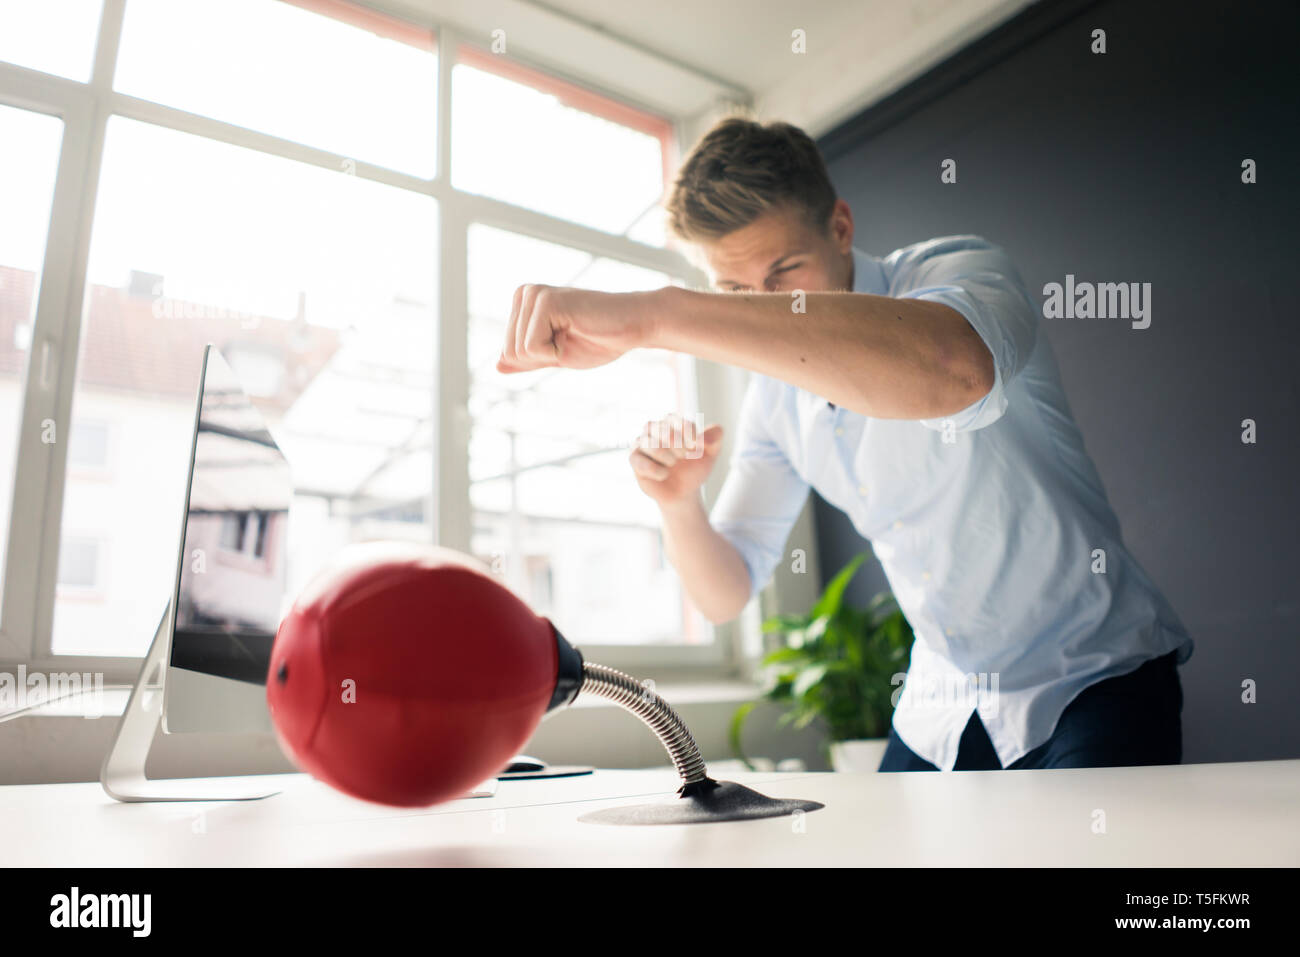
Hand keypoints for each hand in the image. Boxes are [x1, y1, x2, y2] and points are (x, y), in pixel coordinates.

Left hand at [496, 284, 659, 373]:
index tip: (566, 341)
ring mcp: (534, 294)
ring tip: (575, 333)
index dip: (540, 359)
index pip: (508, 352)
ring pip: (520, 351)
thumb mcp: (555, 355)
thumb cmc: (599, 340)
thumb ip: (526, 359)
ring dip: (552, 354)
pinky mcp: (546, 301)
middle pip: (510, 352)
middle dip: (543, 357)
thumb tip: (496, 366)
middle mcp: (524, 293)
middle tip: (572, 338)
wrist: (633, 326)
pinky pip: (533, 347)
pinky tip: (576, 330)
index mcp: (523, 303)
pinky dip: (556, 351)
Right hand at [629, 415, 724, 506]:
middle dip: (678, 446)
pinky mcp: (634, 459)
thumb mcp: (712, 452)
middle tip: (685, 457)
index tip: (696, 447)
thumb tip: (703, 438)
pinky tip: (664, 474)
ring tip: (673, 464)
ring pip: (651, 444)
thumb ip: (715, 437)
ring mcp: (642, 443)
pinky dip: (654, 469)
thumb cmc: (694, 467)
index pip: (677, 420)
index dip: (688, 434)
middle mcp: (654, 429)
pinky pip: (638, 460)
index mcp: (672, 422)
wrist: (684, 491)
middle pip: (663, 430)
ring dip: (667, 457)